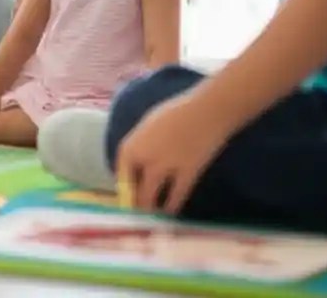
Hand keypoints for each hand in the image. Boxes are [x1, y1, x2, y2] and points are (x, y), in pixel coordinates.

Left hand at [115, 93, 231, 214]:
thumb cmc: (175, 113)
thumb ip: (139, 147)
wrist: (206, 110)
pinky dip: (172, 206)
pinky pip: (176, 197)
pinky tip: (171, 212)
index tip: (127, 198)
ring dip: (150, 209)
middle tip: (139, 212)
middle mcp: (143, 160)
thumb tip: (134, 165)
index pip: (120, 177)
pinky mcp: (186, 175)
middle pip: (133, 192)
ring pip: (150, 199)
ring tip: (152, 215)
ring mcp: (165, 168)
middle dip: (135, 205)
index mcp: (130, 146)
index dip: (123, 191)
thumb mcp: (147, 127)